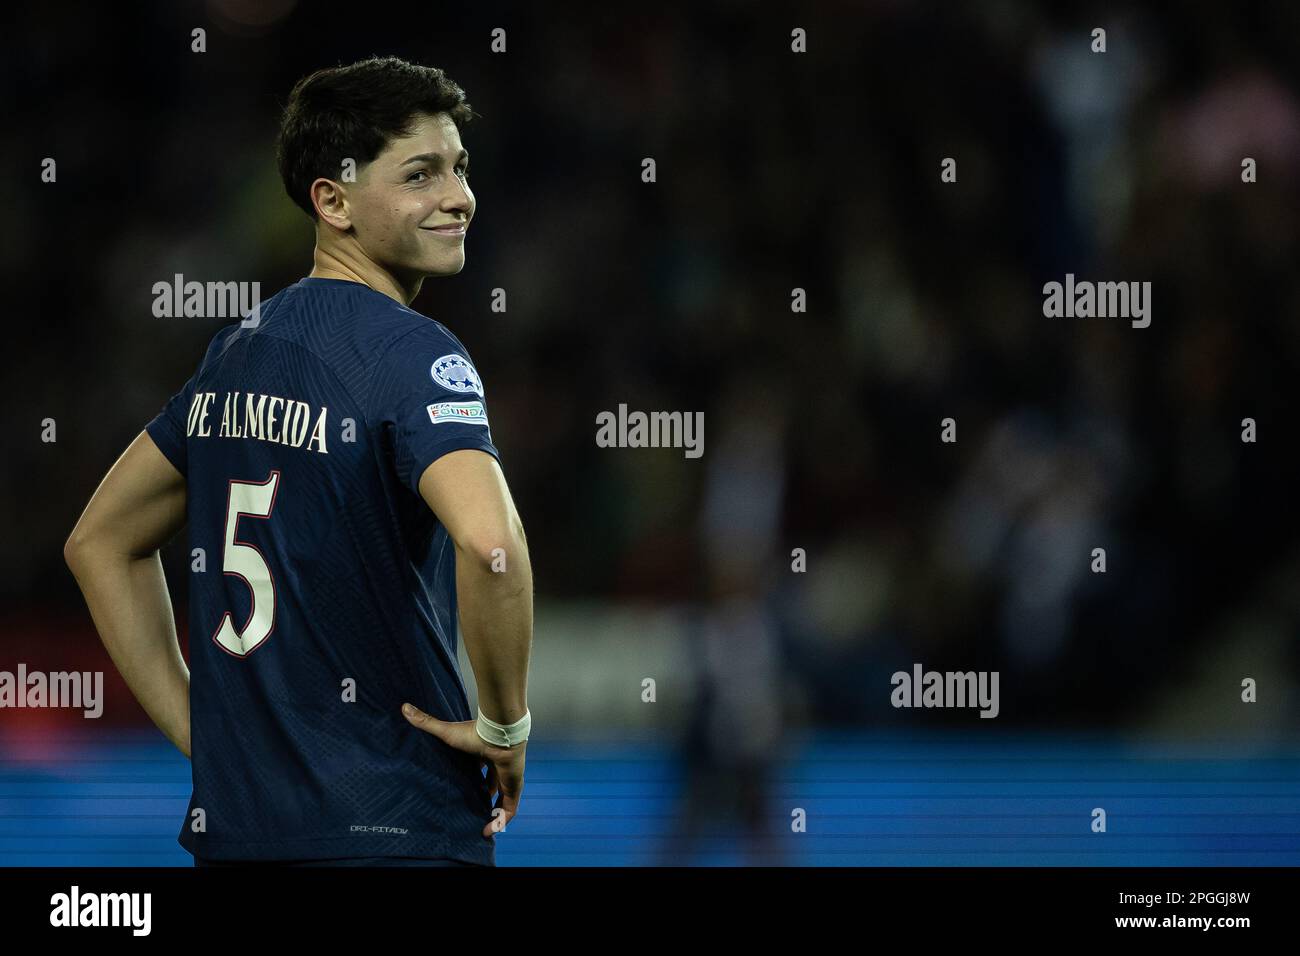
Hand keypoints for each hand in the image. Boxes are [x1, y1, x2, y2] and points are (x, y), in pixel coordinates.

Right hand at [402, 703, 525, 837]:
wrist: (499, 734)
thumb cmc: (475, 733)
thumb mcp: (446, 732)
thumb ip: (426, 723)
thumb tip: (404, 707)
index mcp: (485, 754)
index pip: (482, 769)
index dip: (475, 780)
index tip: (464, 790)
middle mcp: (498, 766)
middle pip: (493, 784)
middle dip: (484, 797)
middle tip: (472, 811)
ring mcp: (508, 777)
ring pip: (503, 799)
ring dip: (493, 812)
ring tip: (479, 826)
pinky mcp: (514, 787)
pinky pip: (509, 809)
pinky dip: (500, 821)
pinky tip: (488, 831)